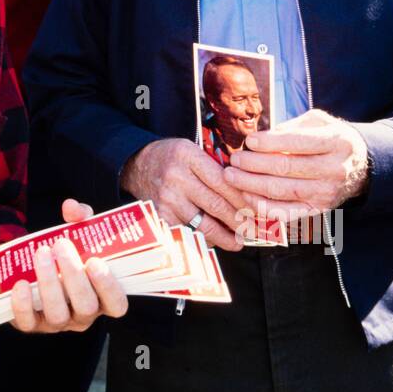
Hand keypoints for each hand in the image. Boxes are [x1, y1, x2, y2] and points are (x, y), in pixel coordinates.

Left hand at [9, 199, 127, 333]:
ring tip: (42, 253)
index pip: (117, 304)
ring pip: (58, 314)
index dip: (108, 286)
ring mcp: (59, 322)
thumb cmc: (68, 253)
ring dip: (50, 283)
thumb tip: (71, 207)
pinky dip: (23, 304)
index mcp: (102, 297)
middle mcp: (83, 315)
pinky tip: (21, 283)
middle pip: (86, 307)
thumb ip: (81, 219)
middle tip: (61, 245)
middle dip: (74, 275)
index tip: (94, 261)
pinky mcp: (33, 324)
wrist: (38, 265)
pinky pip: (28, 322)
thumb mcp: (80, 234)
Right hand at [119, 138, 247, 249]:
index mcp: (187, 155)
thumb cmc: (171, 158)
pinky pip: (188, 232)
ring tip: (239, 241)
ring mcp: (167, 198)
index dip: (242, 199)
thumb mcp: (191, 150)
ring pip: (204, 223)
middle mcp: (176, 177)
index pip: (222, 181)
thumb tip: (246, 193)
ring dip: (225, 236)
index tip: (256, 209)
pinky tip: (216, 241)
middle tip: (254, 230)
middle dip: (239, 221)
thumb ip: (214, 166)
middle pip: (216, 204)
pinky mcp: (160, 216)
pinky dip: (204, 239)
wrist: (136, 165)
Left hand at [222, 109, 369, 222]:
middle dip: (253, 164)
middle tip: (235, 159)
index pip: (297, 142)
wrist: (360, 167)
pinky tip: (246, 196)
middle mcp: (333, 169)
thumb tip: (262, 137)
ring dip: (251, 184)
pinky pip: (285, 213)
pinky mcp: (317, 210)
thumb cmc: (331, 140)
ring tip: (232, 176)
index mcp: (336, 142)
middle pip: (285, 167)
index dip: (269, 142)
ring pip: (281, 191)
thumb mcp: (319, 123)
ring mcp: (325, 193)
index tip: (249, 141)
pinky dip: (262, 206)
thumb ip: (292, 127)